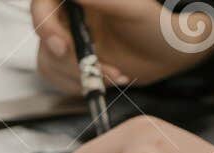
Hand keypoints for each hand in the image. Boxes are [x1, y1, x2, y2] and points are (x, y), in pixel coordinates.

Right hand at [31, 0, 213, 91]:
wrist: (170, 53)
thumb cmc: (157, 25)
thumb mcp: (132, 9)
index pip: (43, 5)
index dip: (45, 25)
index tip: (62, 46)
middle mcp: (70, 16)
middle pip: (45, 37)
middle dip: (71, 59)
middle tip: (94, 68)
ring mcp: (69, 39)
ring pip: (50, 61)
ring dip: (81, 75)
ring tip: (115, 75)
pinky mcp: (71, 63)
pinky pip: (58, 78)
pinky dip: (81, 85)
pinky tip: (108, 80)